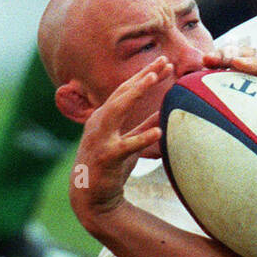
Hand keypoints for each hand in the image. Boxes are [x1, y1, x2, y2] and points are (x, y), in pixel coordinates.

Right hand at [71, 57, 168, 224]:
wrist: (91, 196)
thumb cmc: (111, 166)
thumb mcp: (130, 142)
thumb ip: (144, 126)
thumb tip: (164, 111)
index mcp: (105, 117)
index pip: (126, 90)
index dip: (145, 75)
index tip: (165, 62)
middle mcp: (100, 122)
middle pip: (122, 93)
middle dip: (142, 76)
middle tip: (163, 61)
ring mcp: (101, 139)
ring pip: (117, 110)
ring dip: (135, 93)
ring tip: (153, 79)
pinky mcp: (106, 158)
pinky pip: (125, 146)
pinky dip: (142, 137)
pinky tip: (159, 131)